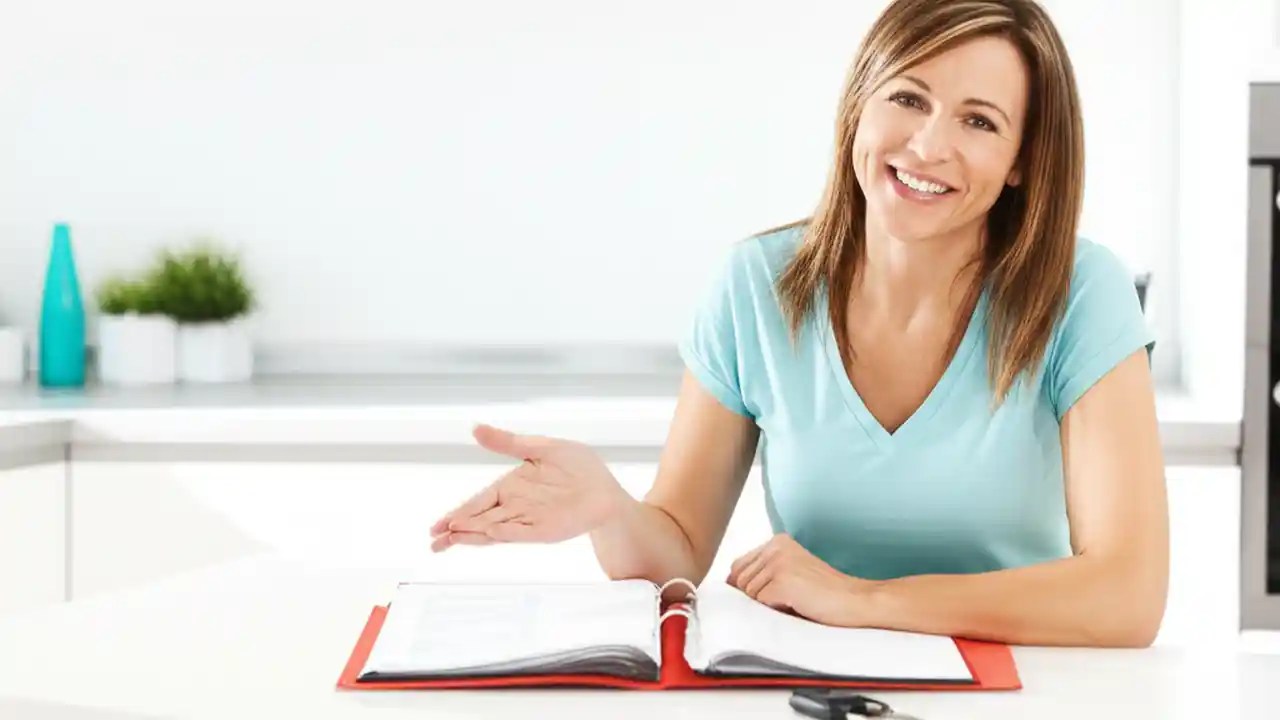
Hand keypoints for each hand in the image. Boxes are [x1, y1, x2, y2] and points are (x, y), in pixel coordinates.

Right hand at [429, 423, 631, 551]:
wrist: (607, 489)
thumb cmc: (580, 467)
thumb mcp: (542, 447)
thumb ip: (508, 441)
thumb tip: (476, 428)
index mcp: (510, 486)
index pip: (477, 502)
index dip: (457, 513)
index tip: (437, 525)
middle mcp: (514, 507)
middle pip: (479, 521)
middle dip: (456, 531)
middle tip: (433, 542)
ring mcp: (528, 521)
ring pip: (493, 531)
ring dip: (472, 536)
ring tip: (448, 542)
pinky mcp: (544, 531)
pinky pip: (519, 533)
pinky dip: (502, 534)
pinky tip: (486, 534)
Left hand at [726, 533, 873, 626]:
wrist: (856, 600)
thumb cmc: (825, 593)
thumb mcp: (791, 573)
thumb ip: (764, 572)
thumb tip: (728, 586)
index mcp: (777, 541)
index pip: (738, 566)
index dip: (744, 587)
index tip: (763, 597)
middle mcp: (776, 547)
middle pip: (740, 581)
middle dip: (757, 598)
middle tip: (787, 601)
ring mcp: (779, 563)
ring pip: (749, 594)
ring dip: (768, 605)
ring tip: (794, 602)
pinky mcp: (783, 581)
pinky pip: (761, 604)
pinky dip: (776, 611)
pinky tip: (797, 605)